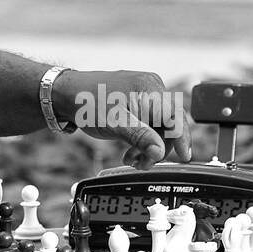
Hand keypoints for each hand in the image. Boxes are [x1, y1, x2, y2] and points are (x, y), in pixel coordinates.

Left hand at [52, 69, 192, 169]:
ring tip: (133, 159)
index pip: (176, 118)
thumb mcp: (115, 124)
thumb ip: (140, 138)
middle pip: (169, 124)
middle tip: (144, 164)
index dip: (183, 139)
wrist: (67, 94)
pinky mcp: (137, 99)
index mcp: (150, 90)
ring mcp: (144, 92)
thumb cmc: (86, 103)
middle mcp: (151, 88)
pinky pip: (149, 121)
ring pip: (158, 125)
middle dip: (158, 147)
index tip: (185, 158)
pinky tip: (131, 150)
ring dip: (149, 145)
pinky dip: (142, 137)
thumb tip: (159, 152)